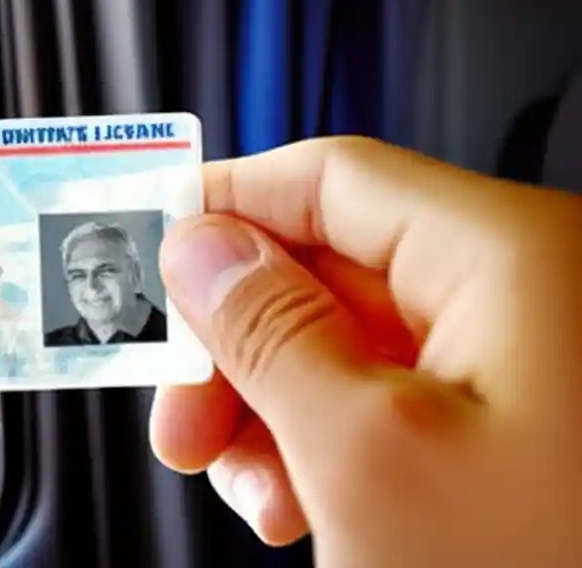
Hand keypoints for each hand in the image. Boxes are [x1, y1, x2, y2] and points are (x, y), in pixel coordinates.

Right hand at [151, 137, 581, 565]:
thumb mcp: (361, 453)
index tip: (148, 244)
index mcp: (516, 260)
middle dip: (238, 346)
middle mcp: (535, 297)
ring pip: (352, 346)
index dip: (225, 206)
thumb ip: (266, 330)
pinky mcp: (526, 433)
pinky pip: (396, 403)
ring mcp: (535, 369)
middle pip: (332, 271)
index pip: (332, 180)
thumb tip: (203, 250)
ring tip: (244, 483)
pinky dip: (327, 445)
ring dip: (271, 409)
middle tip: (178, 412)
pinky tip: (299, 503)